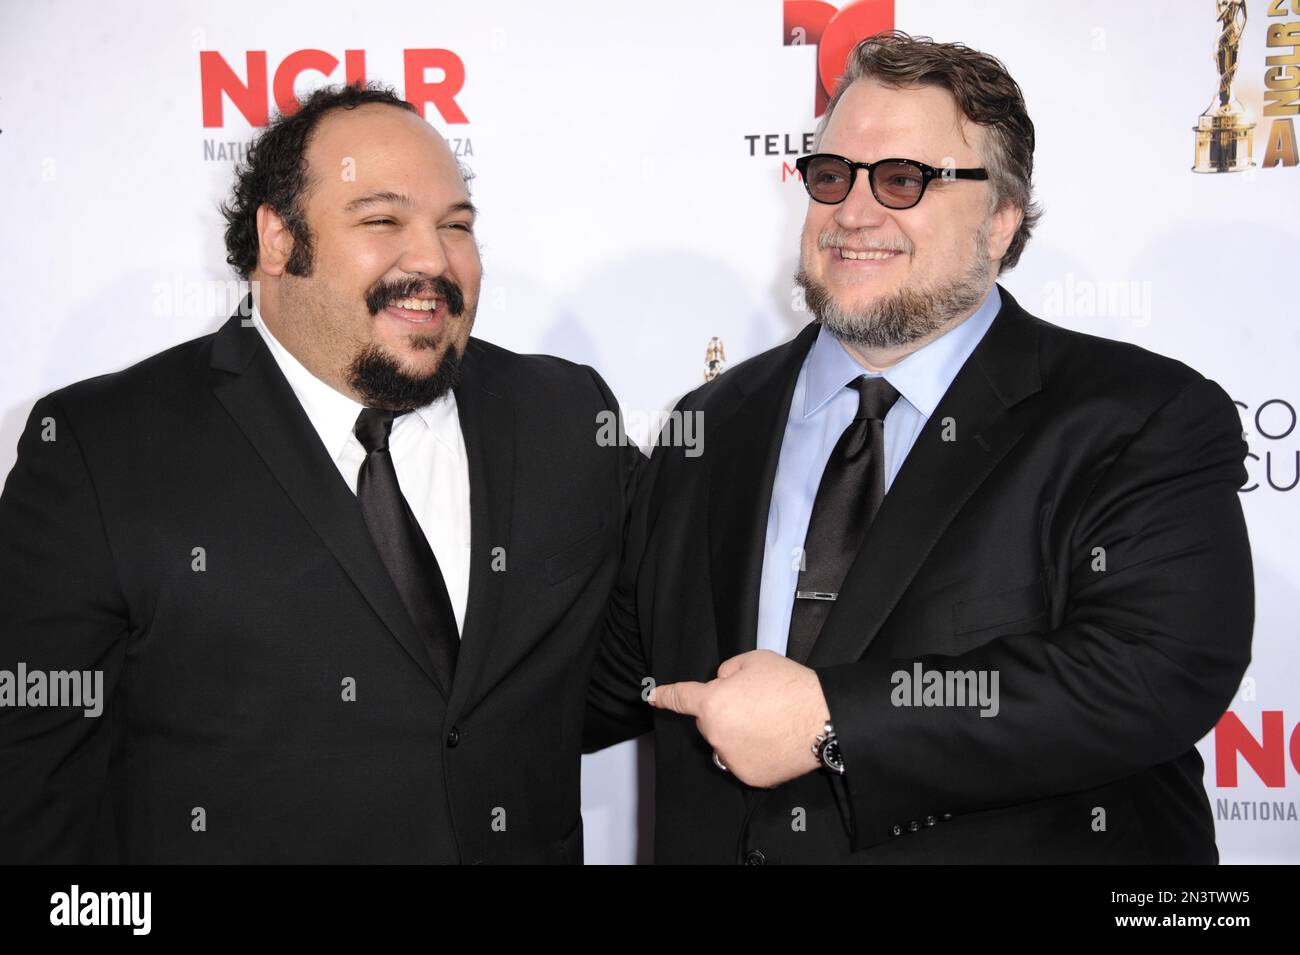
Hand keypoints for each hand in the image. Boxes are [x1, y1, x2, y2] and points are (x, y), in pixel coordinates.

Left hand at [649, 650, 828, 787]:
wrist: (822, 719)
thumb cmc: (791, 687)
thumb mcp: (755, 660)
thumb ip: (728, 670)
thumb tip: (723, 682)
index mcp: (712, 703)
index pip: (681, 698)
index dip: (665, 696)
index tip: (652, 697)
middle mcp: (716, 734)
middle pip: (709, 722)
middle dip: (724, 713)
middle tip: (756, 704)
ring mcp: (732, 758)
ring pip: (726, 743)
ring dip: (738, 735)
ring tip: (769, 723)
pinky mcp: (750, 776)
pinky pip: (743, 762)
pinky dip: (754, 753)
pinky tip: (774, 741)